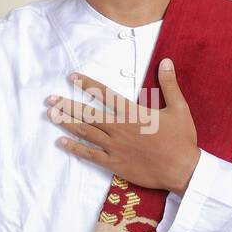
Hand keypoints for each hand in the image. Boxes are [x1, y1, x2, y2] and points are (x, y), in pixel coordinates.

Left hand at [46, 59, 200, 193]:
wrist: (182, 170)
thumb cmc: (181, 139)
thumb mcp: (179, 108)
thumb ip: (169, 84)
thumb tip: (166, 61)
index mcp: (133, 113)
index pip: (105, 94)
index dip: (87, 84)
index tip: (72, 77)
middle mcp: (120, 128)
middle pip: (88, 114)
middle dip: (67, 105)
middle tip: (49, 99)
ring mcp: (115, 147)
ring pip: (86, 132)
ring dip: (67, 122)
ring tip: (51, 115)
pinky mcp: (114, 163)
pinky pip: (90, 155)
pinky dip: (75, 148)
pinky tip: (61, 142)